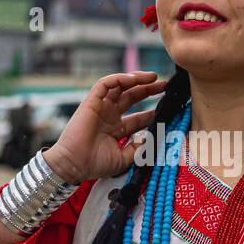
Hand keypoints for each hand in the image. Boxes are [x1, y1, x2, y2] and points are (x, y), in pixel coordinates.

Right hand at [45, 70, 168, 182]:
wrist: (74, 165)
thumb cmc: (95, 164)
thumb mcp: (124, 158)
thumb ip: (139, 148)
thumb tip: (153, 138)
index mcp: (117, 128)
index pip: (139, 116)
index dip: (153, 112)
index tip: (169, 107)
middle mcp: (110, 115)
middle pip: (132, 97)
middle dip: (149, 90)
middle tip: (165, 85)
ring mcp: (101, 107)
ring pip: (120, 86)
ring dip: (137, 80)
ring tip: (153, 77)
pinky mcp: (91, 101)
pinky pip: (105, 84)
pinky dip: (119, 79)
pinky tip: (134, 79)